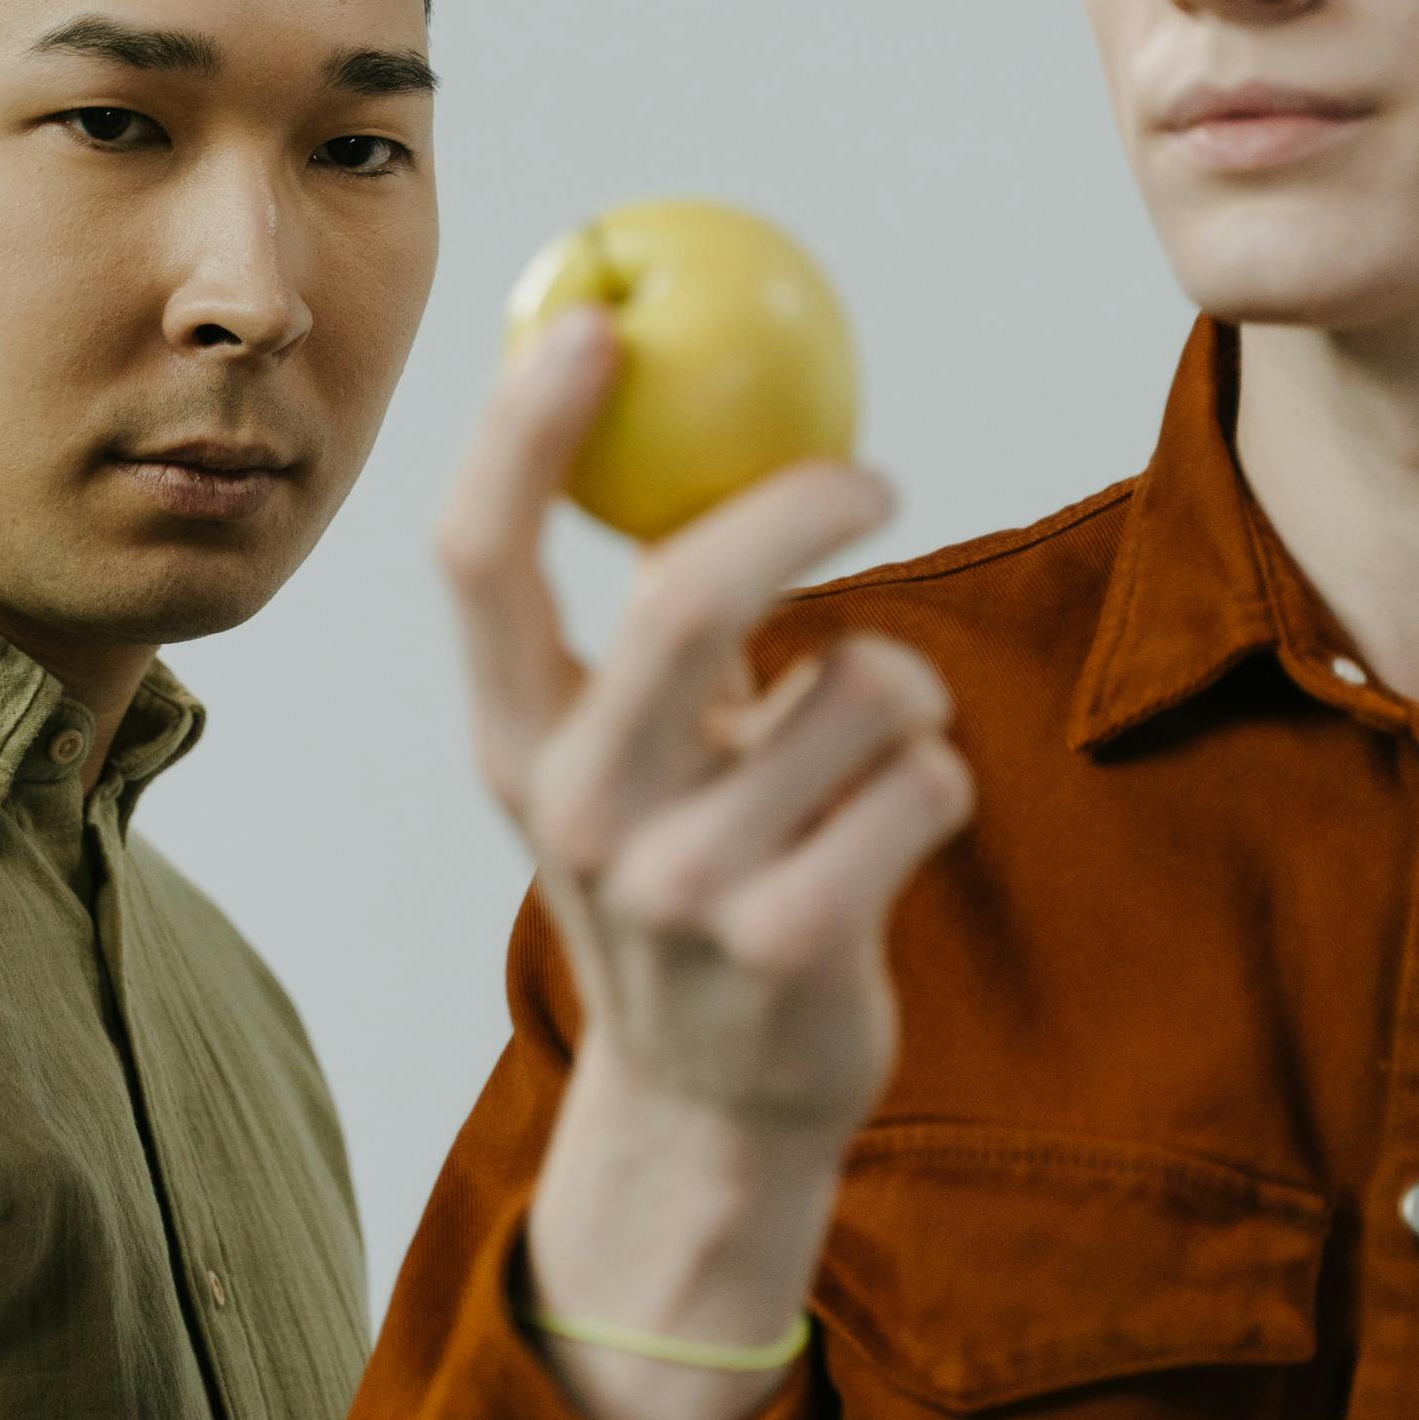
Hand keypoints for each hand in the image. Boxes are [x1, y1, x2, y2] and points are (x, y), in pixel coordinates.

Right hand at [437, 311, 974, 1419]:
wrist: (719, 1099)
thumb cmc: (687, 872)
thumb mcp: (626, 755)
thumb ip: (641, 619)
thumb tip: (679, 402)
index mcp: (515, 741)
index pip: (478, 556)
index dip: (525, 427)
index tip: (597, 320)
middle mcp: (578, 811)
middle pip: (682, 595)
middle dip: (797, 507)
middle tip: (873, 479)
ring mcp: (679, 885)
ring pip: (855, 684)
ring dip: (901, 692)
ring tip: (869, 754)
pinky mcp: (791, 942)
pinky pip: (925, 776)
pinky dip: (940, 777)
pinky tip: (895, 829)